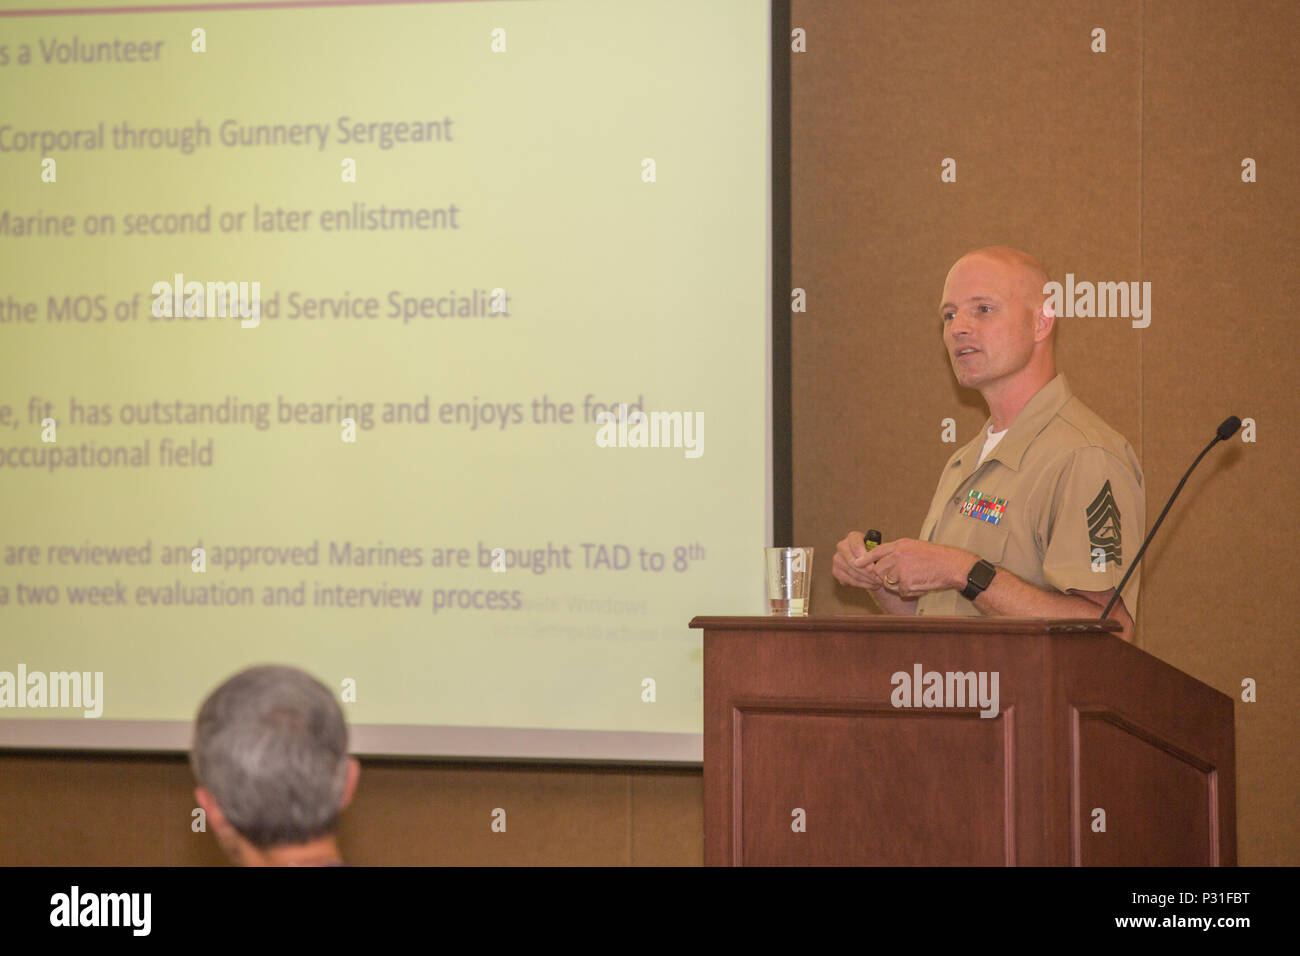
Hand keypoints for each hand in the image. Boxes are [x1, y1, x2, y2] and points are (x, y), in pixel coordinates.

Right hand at [832, 530, 888, 590]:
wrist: (869, 562)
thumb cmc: (875, 554)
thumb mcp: (879, 550)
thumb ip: (876, 555)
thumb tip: (871, 568)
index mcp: (853, 537)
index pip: (855, 544)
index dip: (863, 556)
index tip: (872, 567)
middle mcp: (842, 546)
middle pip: (852, 560)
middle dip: (866, 572)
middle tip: (877, 578)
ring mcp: (837, 558)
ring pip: (851, 571)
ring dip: (865, 579)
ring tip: (877, 582)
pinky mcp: (836, 570)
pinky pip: (848, 579)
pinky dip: (860, 584)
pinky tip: (870, 585)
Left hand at [836, 536, 973, 599]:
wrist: (952, 566)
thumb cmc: (937, 558)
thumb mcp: (916, 548)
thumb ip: (900, 552)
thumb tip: (886, 560)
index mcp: (901, 545)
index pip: (877, 551)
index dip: (866, 558)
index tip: (856, 563)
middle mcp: (898, 555)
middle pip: (880, 570)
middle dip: (885, 577)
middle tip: (898, 579)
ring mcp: (902, 568)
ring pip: (888, 582)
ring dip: (898, 585)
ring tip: (914, 579)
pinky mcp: (906, 581)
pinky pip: (900, 591)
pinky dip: (909, 591)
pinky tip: (920, 584)